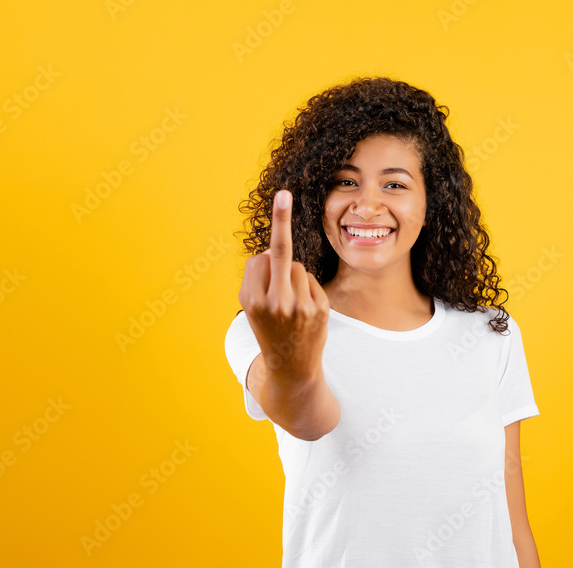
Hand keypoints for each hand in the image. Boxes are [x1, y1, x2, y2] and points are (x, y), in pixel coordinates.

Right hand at [238, 189, 329, 383]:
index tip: (274, 208)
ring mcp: (299, 305)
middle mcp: (275, 302)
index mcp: (252, 300)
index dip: (262, 262)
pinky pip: (311, 279)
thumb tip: (273, 248)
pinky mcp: (319, 307)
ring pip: (297, 266)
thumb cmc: (269, 330)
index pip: (259, 260)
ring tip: (289, 304)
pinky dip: (306, 288)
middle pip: (279, 252)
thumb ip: (258, 278)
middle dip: (281, 221)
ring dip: (293, 276)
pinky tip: (303, 310)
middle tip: (283, 194)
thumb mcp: (253, 308)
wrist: (291, 368)